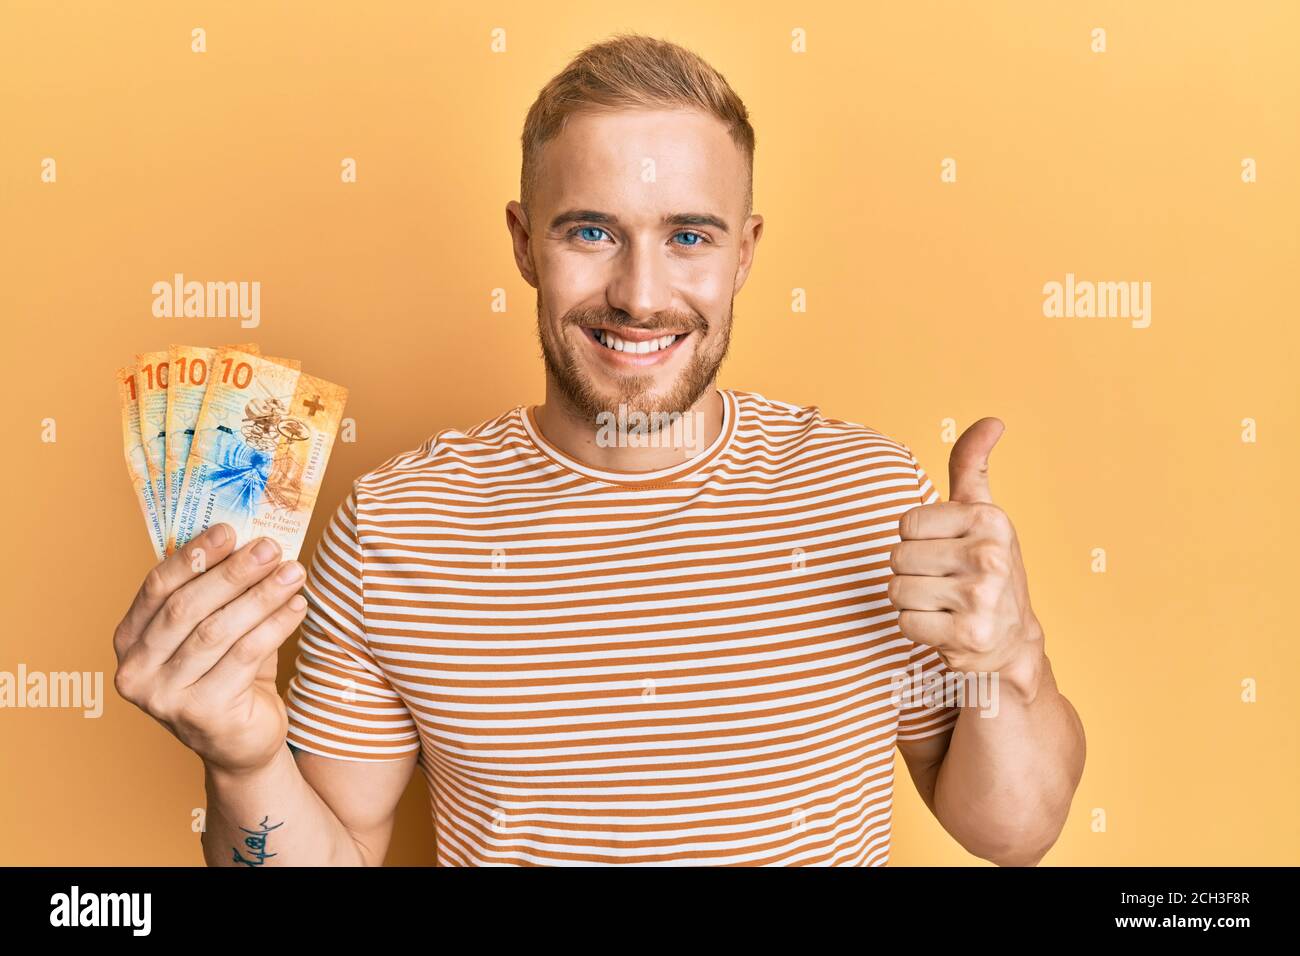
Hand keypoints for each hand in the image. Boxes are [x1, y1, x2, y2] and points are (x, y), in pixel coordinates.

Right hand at [112, 524, 309, 775]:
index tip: (230, 530)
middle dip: (233, 573)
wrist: (242, 743)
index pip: (157, 587)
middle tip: (270, 547)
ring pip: (218, 632)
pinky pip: (244, 657)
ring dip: (260, 596)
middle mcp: (137, 671)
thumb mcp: (214, 629)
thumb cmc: (228, 675)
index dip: (194, 555)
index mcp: (130, 640)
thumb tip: (249, 537)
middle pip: (187, 608)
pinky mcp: (202, 714)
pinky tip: (297, 606)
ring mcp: (164, 697)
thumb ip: (218, 591)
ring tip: (293, 572)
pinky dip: (275, 626)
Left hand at [887, 419, 1043, 693]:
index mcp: (990, 519)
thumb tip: (992, 421)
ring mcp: (982, 597)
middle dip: (912, 574)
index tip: (946, 552)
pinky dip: (917, 629)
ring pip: (897, 591)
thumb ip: (972, 466)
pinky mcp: (969, 635)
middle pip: (898, 558)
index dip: (916, 541)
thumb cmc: (986, 569)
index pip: (906, 524)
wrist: (1011, 641)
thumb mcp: (982, 514)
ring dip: (911, 603)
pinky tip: (946, 628)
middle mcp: (991, 556)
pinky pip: (905, 624)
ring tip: (944, 605)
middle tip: (944, 583)